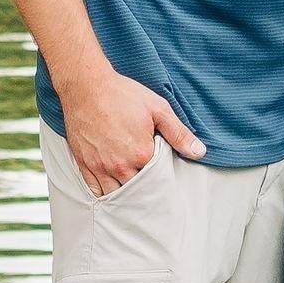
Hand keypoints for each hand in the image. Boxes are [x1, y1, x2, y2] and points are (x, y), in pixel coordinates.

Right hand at [64, 68, 202, 196]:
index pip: (158, 179)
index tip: (165, 174)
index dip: (163, 177)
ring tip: (134, 193)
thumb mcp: (158, 109)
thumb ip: (179, 133)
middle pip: (138, 191)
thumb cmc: (122, 95)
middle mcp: (120, 166)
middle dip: (146, 190)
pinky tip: (113, 193)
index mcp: (141, 154)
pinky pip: (95, 191)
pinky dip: (105, 195)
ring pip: (116, 195)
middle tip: (152, 188)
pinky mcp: (85, 165)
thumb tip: (199, 152)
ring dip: (126, 196)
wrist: (87, 86)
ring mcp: (100, 167)